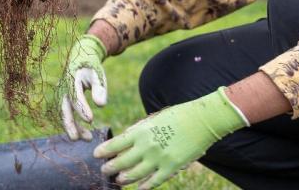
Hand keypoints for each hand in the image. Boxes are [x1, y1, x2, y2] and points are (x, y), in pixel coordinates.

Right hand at [60, 34, 108, 139]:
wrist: (79, 60)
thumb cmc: (91, 67)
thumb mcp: (97, 73)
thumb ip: (99, 88)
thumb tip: (101, 105)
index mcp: (71, 78)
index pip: (75, 95)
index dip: (81, 108)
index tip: (90, 120)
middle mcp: (63, 88)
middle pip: (63, 108)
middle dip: (69, 124)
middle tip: (76, 138)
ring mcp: (61, 96)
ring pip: (64, 115)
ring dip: (73, 128)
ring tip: (88, 138)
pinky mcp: (63, 102)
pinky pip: (66, 116)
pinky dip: (74, 125)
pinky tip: (85, 134)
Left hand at [94, 88, 247, 188]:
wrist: (202, 120)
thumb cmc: (177, 116)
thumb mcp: (153, 119)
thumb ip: (138, 130)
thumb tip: (125, 139)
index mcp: (141, 131)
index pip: (116, 144)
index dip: (104, 150)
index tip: (96, 154)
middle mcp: (147, 146)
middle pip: (122, 161)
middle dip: (110, 167)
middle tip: (104, 170)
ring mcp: (159, 158)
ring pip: (135, 174)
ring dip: (124, 179)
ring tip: (118, 180)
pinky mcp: (171, 167)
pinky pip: (154, 181)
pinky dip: (144, 186)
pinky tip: (138, 188)